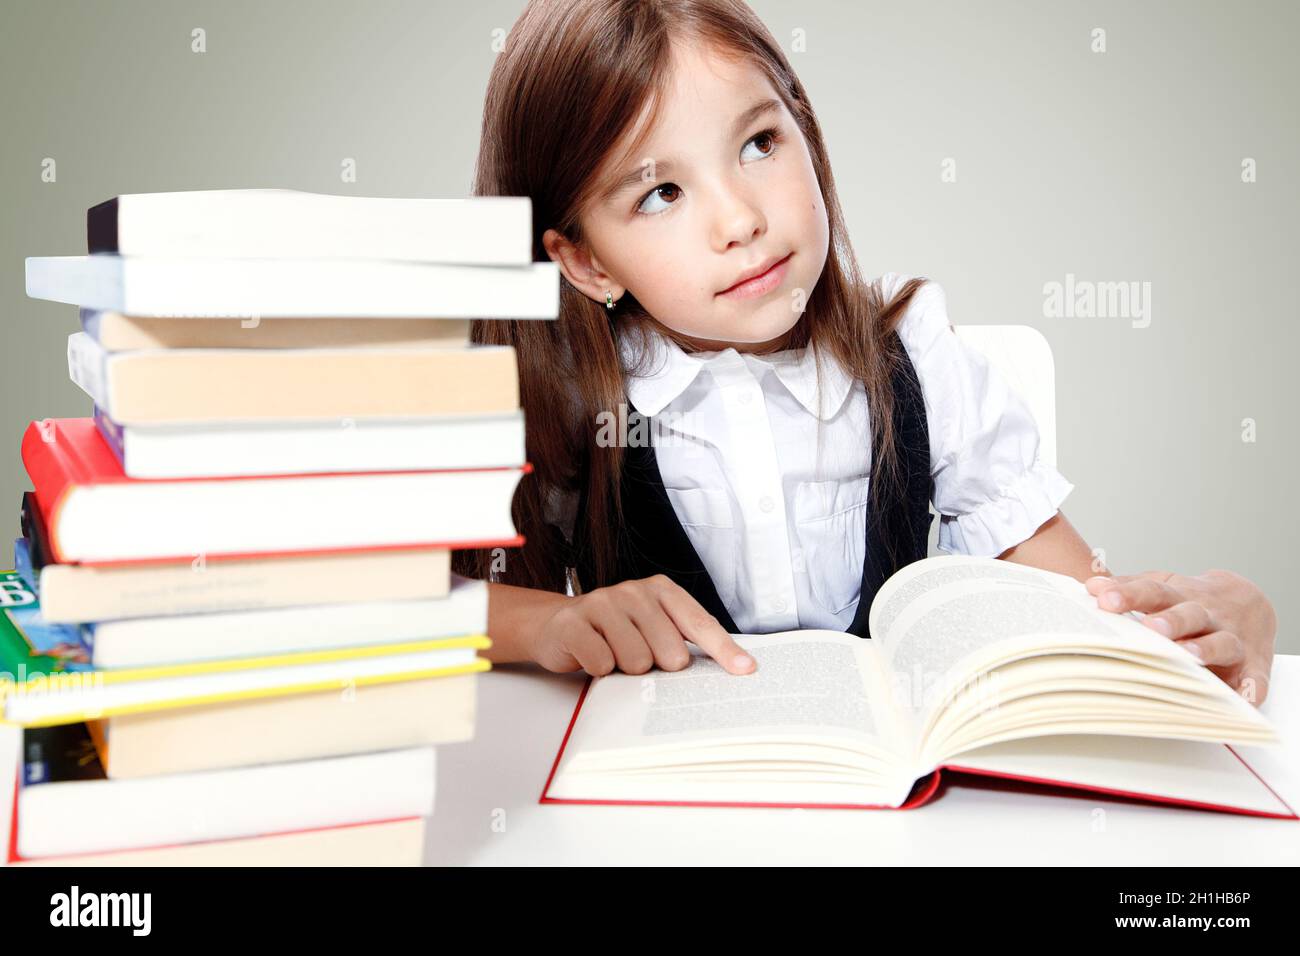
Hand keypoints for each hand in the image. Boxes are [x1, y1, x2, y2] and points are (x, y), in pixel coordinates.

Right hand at [528, 574, 756, 676]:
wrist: (557, 624)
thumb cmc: (615, 631)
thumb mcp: (653, 626)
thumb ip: (684, 639)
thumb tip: (730, 666)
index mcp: (662, 590)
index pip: (700, 624)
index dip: (724, 650)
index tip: (746, 670)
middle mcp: (634, 591)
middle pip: (670, 652)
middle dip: (657, 667)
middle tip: (640, 658)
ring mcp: (602, 603)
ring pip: (636, 661)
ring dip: (626, 670)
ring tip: (613, 655)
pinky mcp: (574, 622)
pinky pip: (602, 664)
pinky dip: (599, 670)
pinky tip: (592, 655)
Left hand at [1085, 569, 1276, 706]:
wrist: (1249, 603)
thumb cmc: (1192, 601)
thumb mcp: (1163, 586)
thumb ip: (1129, 587)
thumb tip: (1092, 587)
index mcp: (1180, 596)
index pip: (1153, 591)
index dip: (1129, 594)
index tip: (1105, 600)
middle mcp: (1208, 615)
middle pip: (1190, 614)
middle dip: (1171, 621)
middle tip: (1150, 627)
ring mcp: (1233, 639)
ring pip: (1222, 642)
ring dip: (1206, 649)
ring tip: (1187, 656)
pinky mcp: (1254, 665)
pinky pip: (1257, 679)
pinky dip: (1253, 689)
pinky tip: (1244, 699)